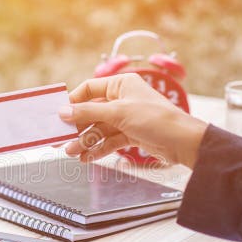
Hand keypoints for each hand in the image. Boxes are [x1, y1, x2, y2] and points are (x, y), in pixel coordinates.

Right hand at [58, 73, 207, 167]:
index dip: (74, 101)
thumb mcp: (118, 113)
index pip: (89, 89)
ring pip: (99, 129)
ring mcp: (127, 117)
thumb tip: (63, 112)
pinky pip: (109, 140)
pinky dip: (98, 148)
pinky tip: (87, 157)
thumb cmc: (155, 119)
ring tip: (72, 153)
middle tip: (61, 140)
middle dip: (77, 127)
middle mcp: (123, 98)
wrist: (182, 142)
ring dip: (85, 141)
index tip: (59, 114)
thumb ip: (89, 113)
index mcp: (121, 84)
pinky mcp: (131, 134)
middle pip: (92, 112)